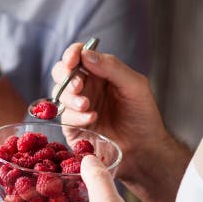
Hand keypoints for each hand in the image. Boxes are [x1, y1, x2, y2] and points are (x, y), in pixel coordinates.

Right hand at [52, 44, 168, 182]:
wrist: (143, 147)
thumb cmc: (143, 115)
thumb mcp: (135, 85)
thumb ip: (112, 67)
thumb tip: (86, 54)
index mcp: (99, 72)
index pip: (78, 55)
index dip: (72, 54)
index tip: (72, 60)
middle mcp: (85, 86)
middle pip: (61, 72)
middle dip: (65, 76)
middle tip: (78, 85)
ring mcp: (76, 106)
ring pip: (59, 93)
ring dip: (70, 97)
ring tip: (86, 105)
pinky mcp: (72, 125)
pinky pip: (64, 116)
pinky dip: (76, 116)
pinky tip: (91, 118)